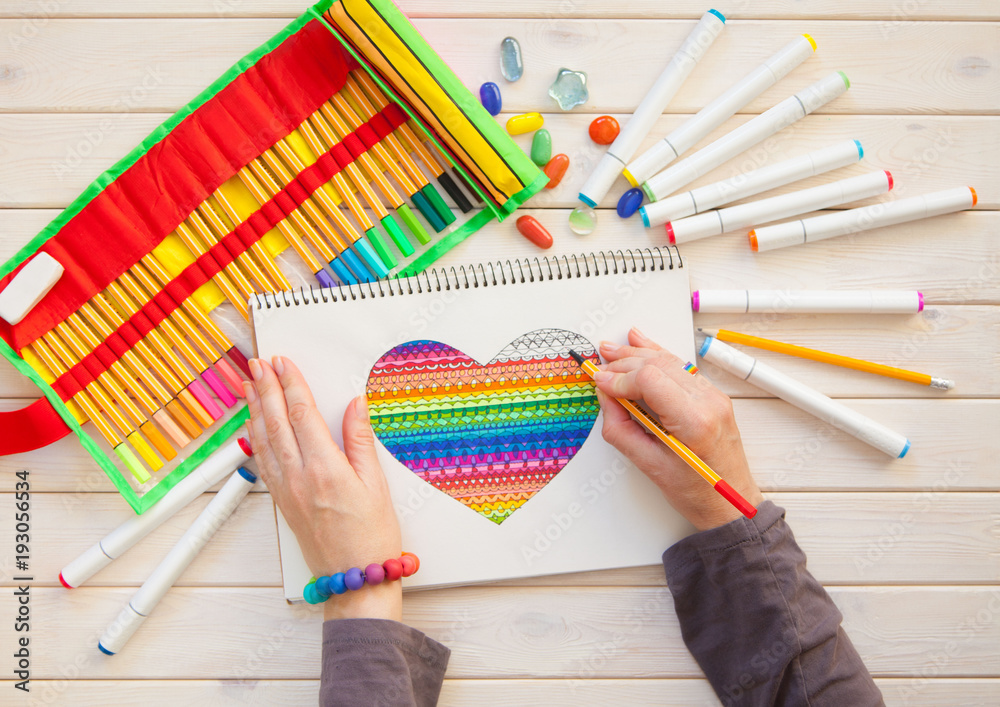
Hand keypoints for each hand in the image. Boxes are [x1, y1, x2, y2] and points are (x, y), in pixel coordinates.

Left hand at [244, 356, 401, 620]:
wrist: (354, 579)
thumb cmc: (371, 538)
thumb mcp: (376, 484)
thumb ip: (361, 441)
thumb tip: (354, 406)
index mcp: (325, 469)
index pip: (303, 414)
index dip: (292, 384)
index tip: (284, 363)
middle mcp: (299, 477)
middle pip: (277, 421)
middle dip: (266, 388)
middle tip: (258, 364)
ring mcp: (286, 490)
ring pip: (263, 439)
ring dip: (255, 408)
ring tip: (249, 385)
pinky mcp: (282, 501)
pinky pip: (263, 460)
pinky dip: (256, 435)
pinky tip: (254, 424)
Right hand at [594, 328, 763, 530]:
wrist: (729, 504)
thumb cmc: (696, 492)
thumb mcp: (649, 465)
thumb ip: (621, 428)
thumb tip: (606, 397)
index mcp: (694, 421)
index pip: (650, 380)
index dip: (620, 377)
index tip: (599, 381)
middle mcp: (708, 403)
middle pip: (659, 365)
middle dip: (625, 362)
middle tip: (600, 364)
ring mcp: (714, 397)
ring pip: (670, 361)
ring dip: (638, 354)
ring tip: (613, 350)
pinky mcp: (712, 397)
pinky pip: (681, 369)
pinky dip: (657, 357)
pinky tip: (641, 344)